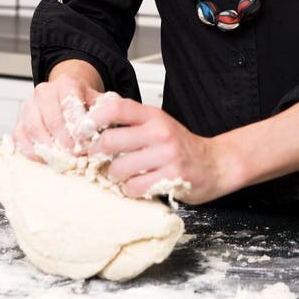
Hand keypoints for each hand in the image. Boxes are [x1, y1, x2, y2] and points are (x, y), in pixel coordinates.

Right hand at [12, 73, 102, 161]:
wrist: (64, 95)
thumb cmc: (82, 101)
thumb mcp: (98, 99)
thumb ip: (107, 108)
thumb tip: (112, 120)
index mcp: (66, 83)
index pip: (70, 105)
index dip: (77, 127)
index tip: (85, 142)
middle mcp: (44, 91)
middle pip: (52, 120)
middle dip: (66, 141)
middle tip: (76, 155)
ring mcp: (29, 105)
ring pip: (35, 129)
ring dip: (50, 148)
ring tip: (63, 158)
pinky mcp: (19, 121)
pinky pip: (20, 138)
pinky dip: (32, 151)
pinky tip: (46, 158)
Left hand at [87, 95, 225, 204]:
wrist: (215, 164)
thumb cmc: (180, 145)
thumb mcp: (158, 123)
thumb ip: (132, 121)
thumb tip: (94, 118)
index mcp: (153, 115)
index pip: (116, 108)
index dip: (94, 118)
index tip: (82, 130)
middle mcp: (160, 132)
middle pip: (110, 141)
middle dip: (96, 154)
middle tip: (96, 159)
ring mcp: (167, 156)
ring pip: (119, 169)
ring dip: (114, 176)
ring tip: (122, 174)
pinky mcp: (171, 178)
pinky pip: (134, 187)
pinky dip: (130, 189)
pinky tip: (137, 185)